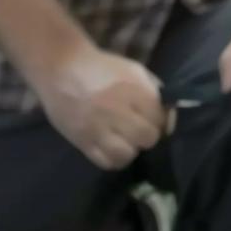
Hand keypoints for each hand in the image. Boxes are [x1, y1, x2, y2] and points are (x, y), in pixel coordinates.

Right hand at [31, 45, 167, 170]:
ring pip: (126, 155)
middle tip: (140, 130)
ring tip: (127, 141)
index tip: (155, 119)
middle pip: (147, 138)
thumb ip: (154, 92)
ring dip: (131, 149)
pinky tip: (113, 148)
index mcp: (133, 90)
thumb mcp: (135, 71)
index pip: (160, 118)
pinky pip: (105, 162)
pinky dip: (114, 159)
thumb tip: (169, 116)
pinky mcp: (81, 141)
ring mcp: (97, 128)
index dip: (162, 121)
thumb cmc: (103, 68)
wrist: (62, 68)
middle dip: (148, 135)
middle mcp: (116, 110)